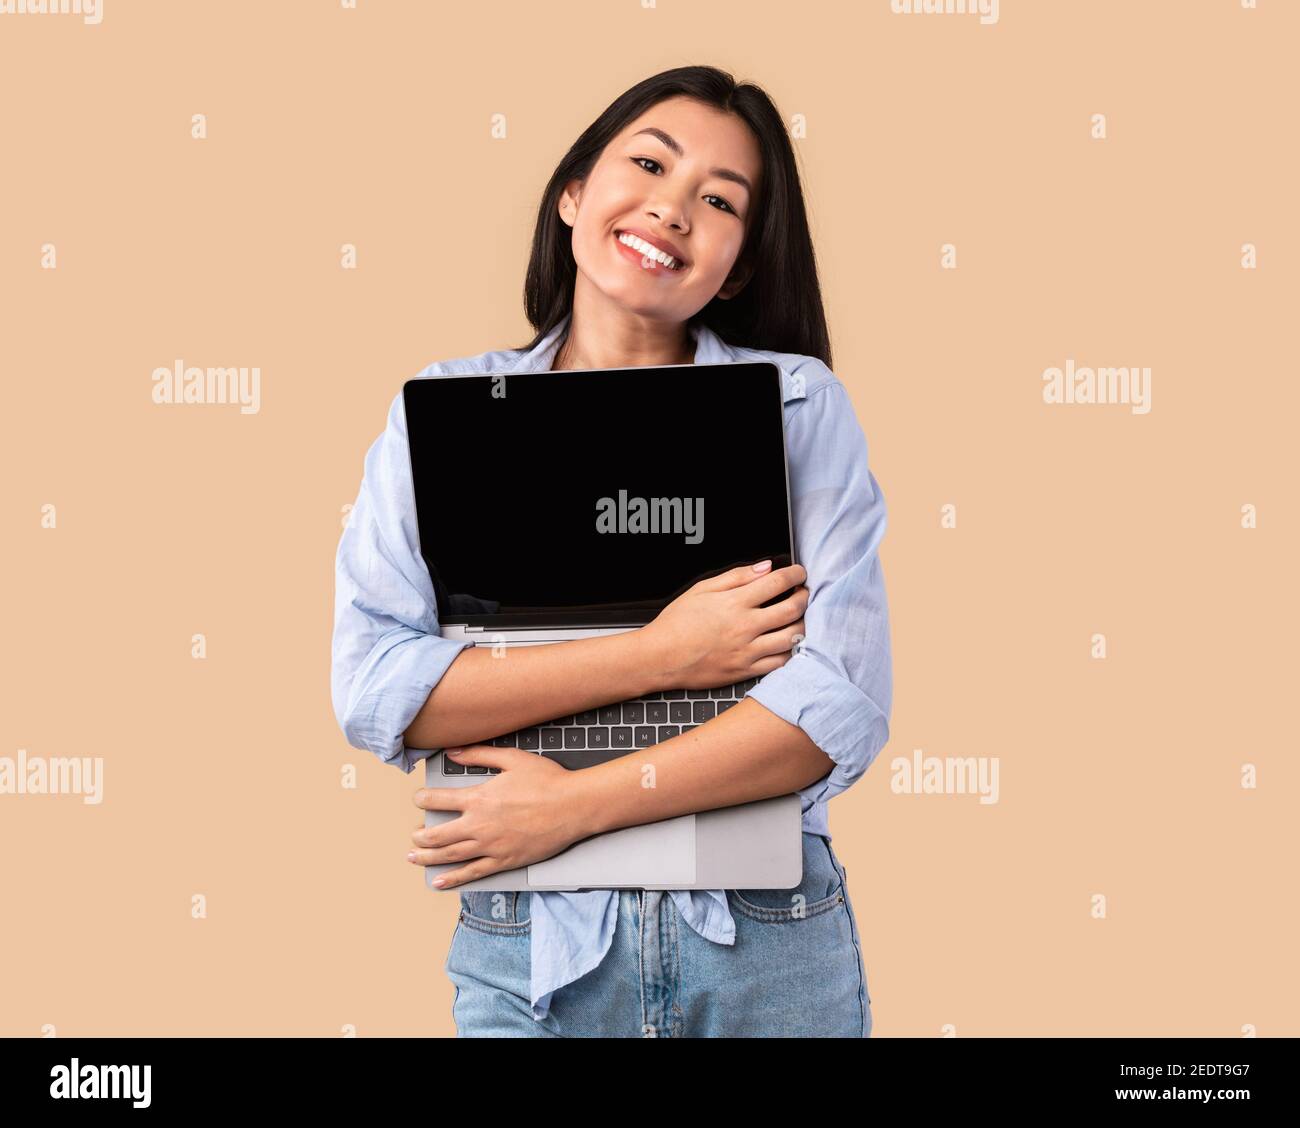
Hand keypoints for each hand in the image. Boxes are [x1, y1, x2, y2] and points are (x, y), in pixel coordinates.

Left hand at [407, 746, 589, 887]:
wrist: (573, 806)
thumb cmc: (547, 780)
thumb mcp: (512, 759)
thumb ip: (479, 755)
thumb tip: (453, 752)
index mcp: (479, 798)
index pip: (439, 800)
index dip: (423, 799)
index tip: (418, 800)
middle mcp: (480, 825)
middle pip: (438, 834)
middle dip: (421, 835)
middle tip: (414, 835)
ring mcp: (491, 846)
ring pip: (450, 855)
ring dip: (427, 858)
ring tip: (414, 858)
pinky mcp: (505, 861)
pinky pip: (473, 873)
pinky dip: (453, 879)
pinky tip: (440, 882)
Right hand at [641, 560, 807, 690]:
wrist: (661, 657)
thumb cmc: (677, 623)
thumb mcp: (702, 589)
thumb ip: (737, 576)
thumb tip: (765, 567)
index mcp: (734, 603)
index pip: (777, 583)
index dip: (794, 574)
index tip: (798, 572)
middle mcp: (745, 627)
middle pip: (792, 609)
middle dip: (804, 597)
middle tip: (803, 592)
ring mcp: (748, 651)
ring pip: (791, 637)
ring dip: (802, 623)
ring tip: (799, 617)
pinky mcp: (746, 671)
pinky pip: (779, 662)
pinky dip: (790, 651)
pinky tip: (787, 642)